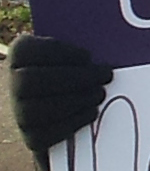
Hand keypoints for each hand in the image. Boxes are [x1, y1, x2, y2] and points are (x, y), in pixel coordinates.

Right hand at [10, 36, 111, 154]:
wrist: (79, 109)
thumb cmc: (86, 70)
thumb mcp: (84, 53)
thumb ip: (90, 47)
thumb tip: (114, 33)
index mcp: (21, 56)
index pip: (24, 51)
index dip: (55, 53)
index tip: (87, 56)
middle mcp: (14, 84)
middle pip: (29, 81)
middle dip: (72, 78)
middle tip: (105, 75)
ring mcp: (21, 113)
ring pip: (34, 110)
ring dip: (73, 100)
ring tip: (100, 94)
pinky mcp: (34, 138)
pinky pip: (45, 134)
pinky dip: (72, 122)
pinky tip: (92, 112)